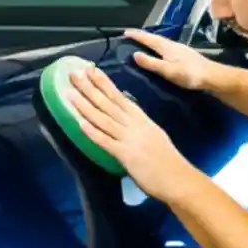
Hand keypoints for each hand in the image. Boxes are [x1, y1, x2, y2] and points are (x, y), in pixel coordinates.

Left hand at [68, 65, 196, 202]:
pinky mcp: (126, 155)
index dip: (103, 82)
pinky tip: (80, 123)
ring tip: (70, 93)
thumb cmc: (166, 159)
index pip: (118, 96)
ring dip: (85, 106)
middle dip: (89, 87)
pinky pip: (106, 142)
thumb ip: (138, 123)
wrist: (177, 177)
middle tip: (74, 73)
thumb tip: (126, 113)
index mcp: (140, 119)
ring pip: (103, 119)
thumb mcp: (153, 133)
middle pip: (108, 103)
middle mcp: (134, 125)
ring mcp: (129, 139)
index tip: (91, 69)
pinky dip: (93, 132)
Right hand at [124, 29, 218, 91]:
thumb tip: (135, 54)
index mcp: (167, 47)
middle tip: (131, 37)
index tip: (125, 32)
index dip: (137, 35)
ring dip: (151, 42)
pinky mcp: (186, 56)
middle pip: (155, 39)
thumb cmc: (190, 74)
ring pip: (162, 43)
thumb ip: (151, 63)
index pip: (149, 39)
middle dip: (143, 37)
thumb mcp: (167, 70)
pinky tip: (160, 54)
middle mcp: (173, 45)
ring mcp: (181, 50)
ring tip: (142, 45)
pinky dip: (159, 49)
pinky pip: (167, 49)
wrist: (213, 77)